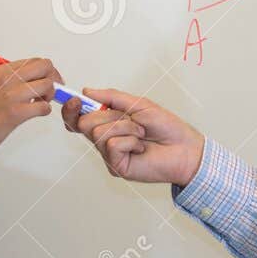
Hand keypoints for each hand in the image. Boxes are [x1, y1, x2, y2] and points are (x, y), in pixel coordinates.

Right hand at [0, 56, 62, 162]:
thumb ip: (15, 80)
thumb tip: (38, 79)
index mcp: (4, 71)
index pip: (36, 61)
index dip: (47, 72)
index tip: (48, 82)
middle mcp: (8, 79)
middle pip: (46, 67)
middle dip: (54, 79)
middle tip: (50, 93)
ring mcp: (12, 95)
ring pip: (48, 85)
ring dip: (50, 96)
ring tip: (40, 104)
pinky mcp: (15, 113)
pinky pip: (44, 107)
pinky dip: (44, 111)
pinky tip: (35, 114)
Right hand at [63, 87, 204, 185]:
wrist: (184, 147)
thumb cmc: (166, 127)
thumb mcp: (138, 104)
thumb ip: (111, 97)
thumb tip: (87, 91)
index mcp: (107, 124)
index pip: (78, 119)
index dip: (71, 109)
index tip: (74, 99)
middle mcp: (105, 140)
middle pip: (84, 123)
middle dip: (108, 115)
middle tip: (130, 120)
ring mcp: (109, 155)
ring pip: (99, 132)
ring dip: (125, 127)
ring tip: (141, 134)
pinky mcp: (116, 167)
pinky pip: (112, 145)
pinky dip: (130, 140)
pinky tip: (141, 146)